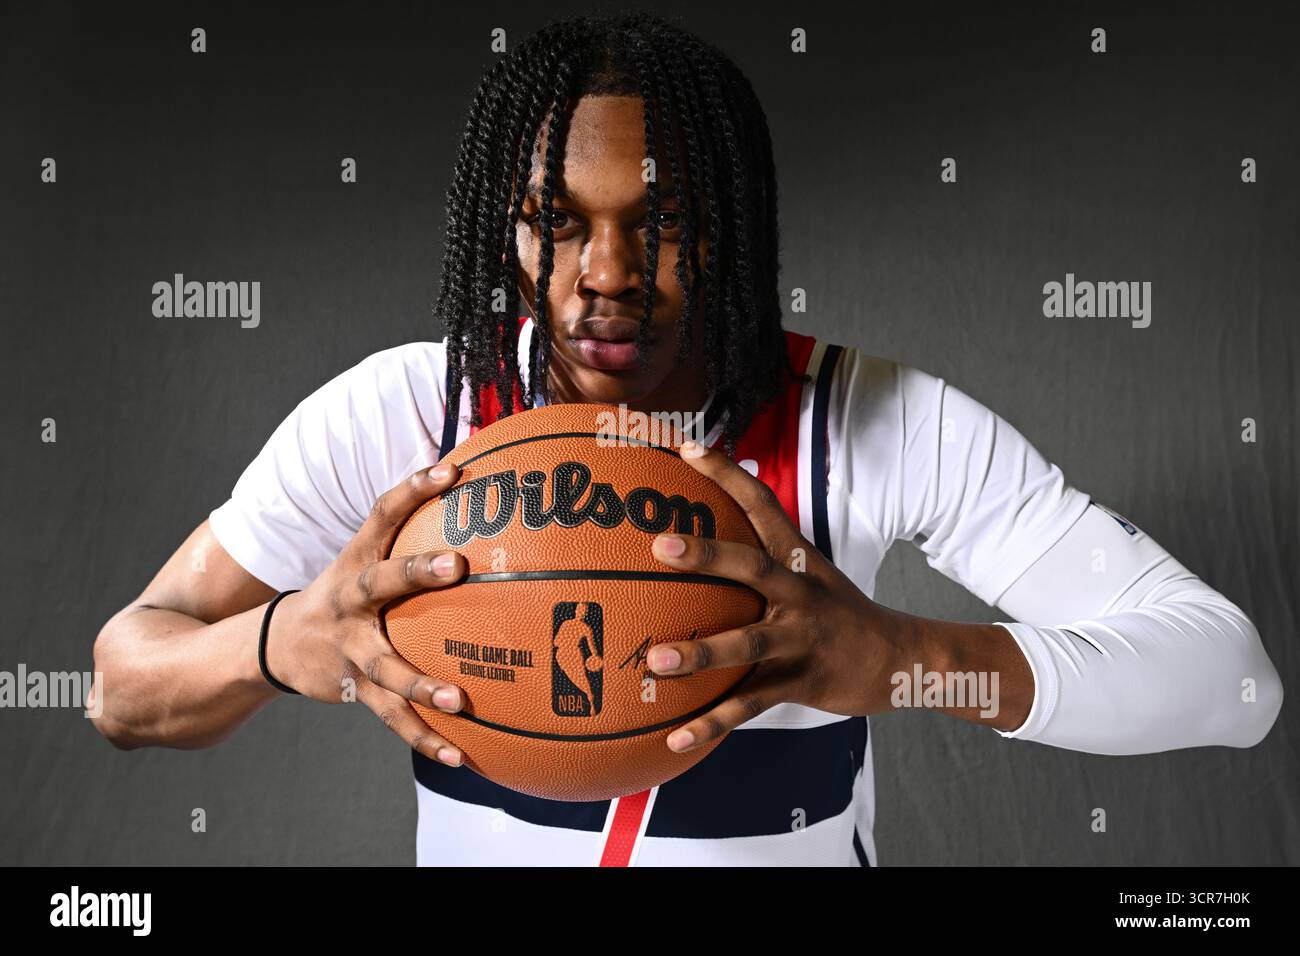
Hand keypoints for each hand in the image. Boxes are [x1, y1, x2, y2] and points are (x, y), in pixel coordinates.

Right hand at [267, 463, 468, 766]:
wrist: (273, 646)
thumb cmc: (344, 595)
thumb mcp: (362, 559)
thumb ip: (409, 536)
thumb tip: (473, 495)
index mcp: (356, 560)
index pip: (383, 513)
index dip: (413, 488)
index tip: (451, 470)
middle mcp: (349, 600)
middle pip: (379, 581)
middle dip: (415, 571)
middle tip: (455, 565)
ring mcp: (349, 646)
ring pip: (384, 665)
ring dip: (420, 683)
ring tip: (459, 700)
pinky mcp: (354, 688)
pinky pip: (392, 717)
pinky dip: (425, 738)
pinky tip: (460, 754)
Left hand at [647, 440, 906, 752]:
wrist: (902, 659)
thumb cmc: (838, 614)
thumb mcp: (809, 573)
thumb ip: (763, 556)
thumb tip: (706, 536)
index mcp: (797, 560)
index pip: (761, 504)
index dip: (724, 473)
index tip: (684, 447)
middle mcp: (798, 594)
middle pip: (751, 567)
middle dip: (707, 554)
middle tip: (660, 545)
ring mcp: (801, 639)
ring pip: (748, 644)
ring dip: (702, 653)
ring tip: (656, 660)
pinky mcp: (800, 682)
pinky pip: (749, 706)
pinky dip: (711, 723)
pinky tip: (675, 737)